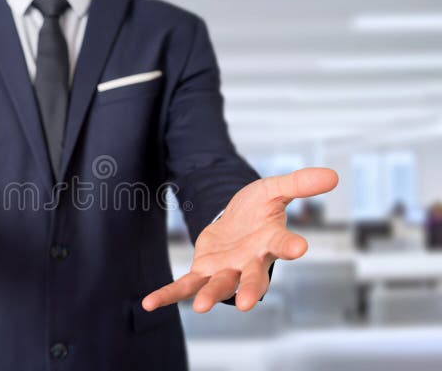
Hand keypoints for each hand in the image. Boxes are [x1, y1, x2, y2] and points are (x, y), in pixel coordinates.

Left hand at [142, 168, 338, 312]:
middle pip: (252, 279)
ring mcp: (226, 270)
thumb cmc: (257, 209)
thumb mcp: (274, 189)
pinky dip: (168, 295)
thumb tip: (333, 175)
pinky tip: (150, 304)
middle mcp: (250, 262)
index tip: (300, 248)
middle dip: (250, 290)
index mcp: (270, 241)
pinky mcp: (203, 271)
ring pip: (220, 286)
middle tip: (247, 304)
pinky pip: (184, 286)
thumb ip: (299, 184)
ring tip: (202, 307)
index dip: (291, 245)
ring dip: (211, 296)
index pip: (283, 243)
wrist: (233, 217)